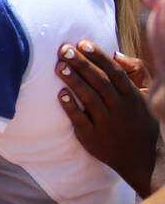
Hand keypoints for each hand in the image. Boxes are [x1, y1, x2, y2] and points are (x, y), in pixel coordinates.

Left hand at [57, 39, 158, 197]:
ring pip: (90, 99)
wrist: (145, 160)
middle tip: (63, 49)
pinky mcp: (93, 138)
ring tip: (59, 66)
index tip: (82, 42)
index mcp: (132, 96)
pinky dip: (71, 107)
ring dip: (74, 81)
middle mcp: (121, 108)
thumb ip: (134, 73)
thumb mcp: (144, 97)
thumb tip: (116, 54)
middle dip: (81, 64)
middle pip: (100, 82)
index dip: (98, 56)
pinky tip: (60, 94)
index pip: (114, 72)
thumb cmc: (140, 121)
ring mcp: (107, 124)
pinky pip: (81, 120)